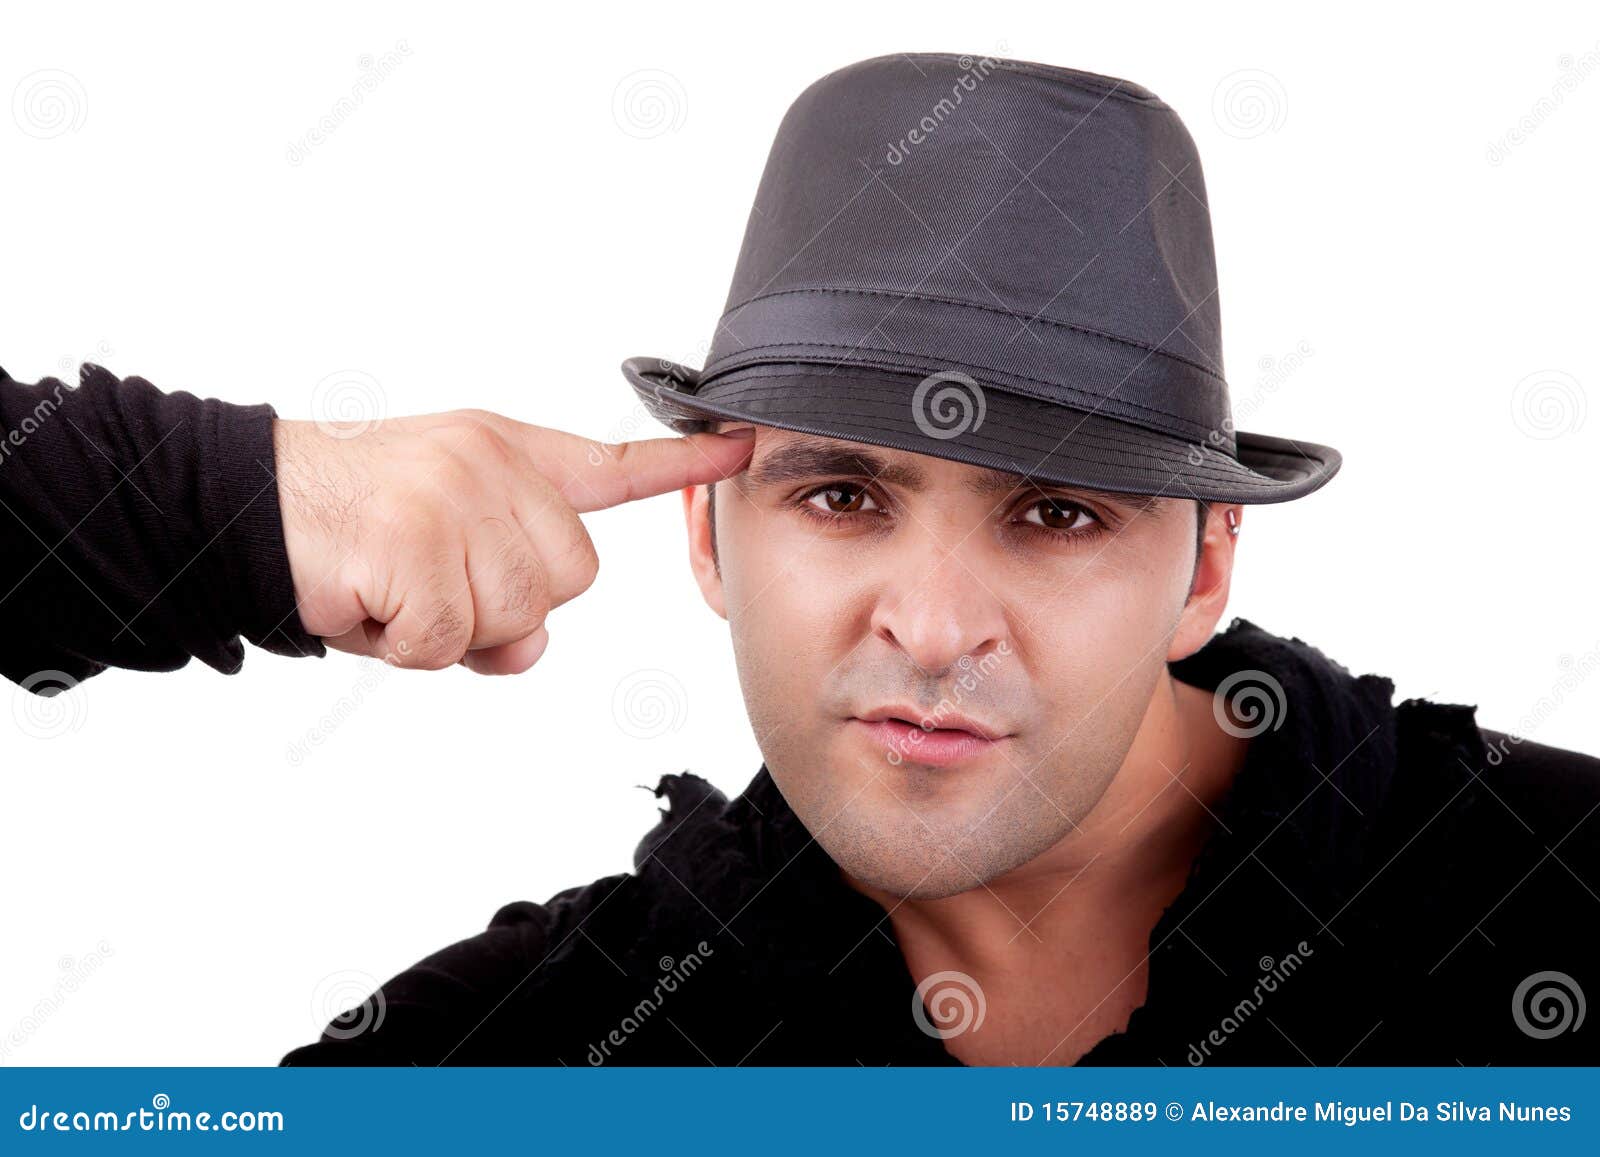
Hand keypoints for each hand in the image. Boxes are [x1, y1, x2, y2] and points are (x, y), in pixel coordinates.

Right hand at [273, 411, 752, 673]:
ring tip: (394, 589)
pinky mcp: (412, 539)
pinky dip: (408, 646)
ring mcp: (452, 495)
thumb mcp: (441, 541)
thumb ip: (504, 587)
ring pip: (515, 616)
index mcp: (505, 453)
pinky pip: (449, 639)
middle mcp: (489, 462)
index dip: (678, 467)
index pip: (610, 464)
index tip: (736, 444)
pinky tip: (370, 603)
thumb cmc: (352, 528)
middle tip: (432, 586)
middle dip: (505, 606)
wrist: (246, 504)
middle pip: (569, 580)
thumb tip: (528, 649)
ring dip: (452, 630)